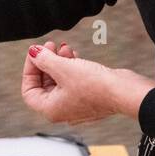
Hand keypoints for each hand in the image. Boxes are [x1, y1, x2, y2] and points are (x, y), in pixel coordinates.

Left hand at [21, 41, 154, 124]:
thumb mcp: (63, 68)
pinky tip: (74, 54)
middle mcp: (62, 110)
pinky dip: (70, 67)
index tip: (35, 54)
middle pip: (44, 84)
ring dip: (59, 62)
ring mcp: (76, 104)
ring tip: (64, 47)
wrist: (125, 91)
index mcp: (51, 109)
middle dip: (46, 62)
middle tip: (49, 45)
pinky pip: (73, 81)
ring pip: (59, 81)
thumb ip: (44, 59)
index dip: (29, 70)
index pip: (29, 91)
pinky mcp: (89, 97)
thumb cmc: (96, 86)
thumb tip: (33, 52)